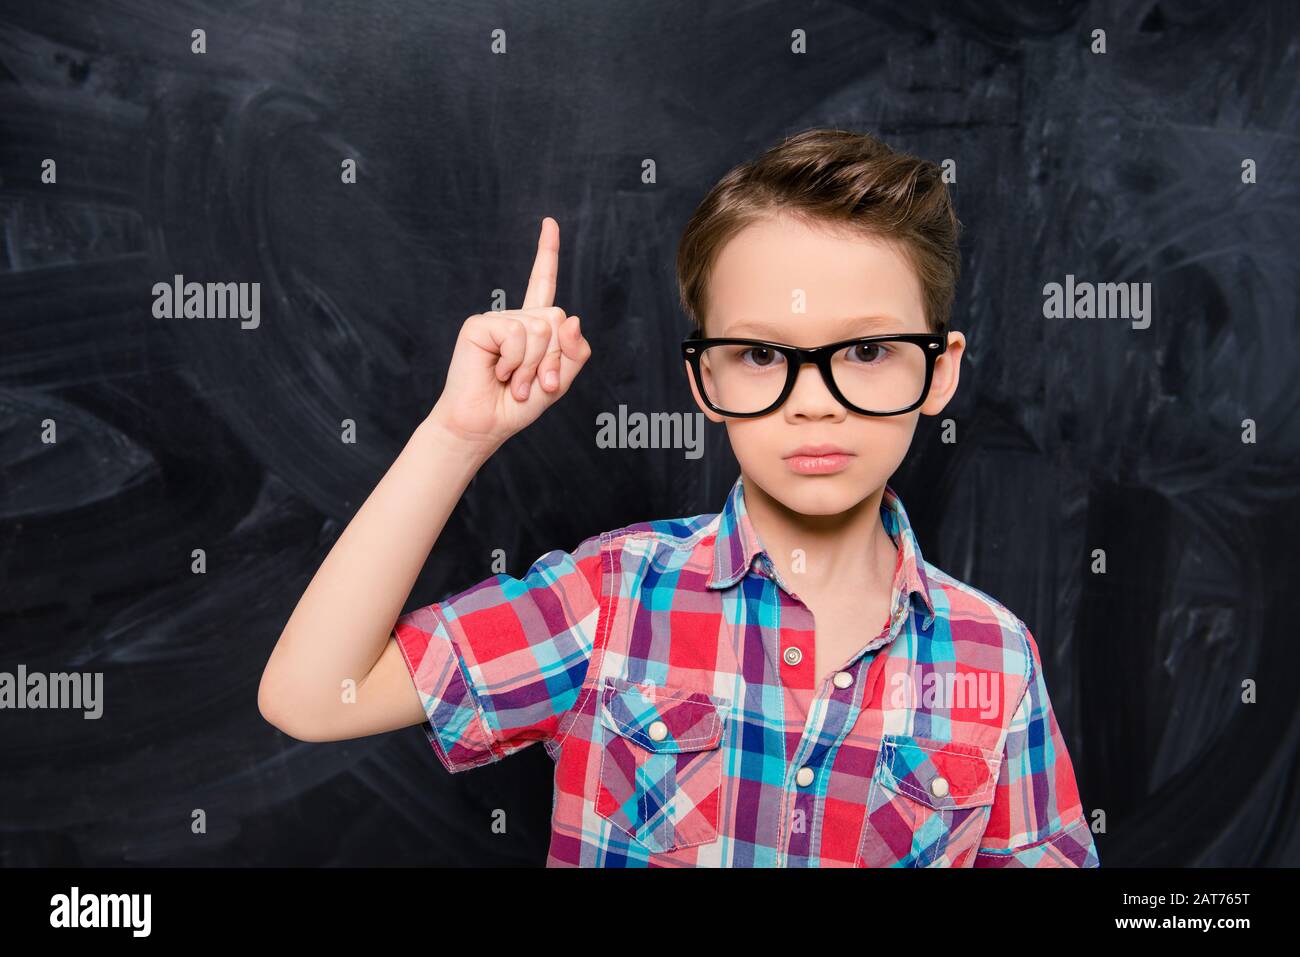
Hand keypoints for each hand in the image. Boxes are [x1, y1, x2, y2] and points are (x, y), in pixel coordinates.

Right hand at [427, 217, 591, 449]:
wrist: (484, 424)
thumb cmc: (517, 405)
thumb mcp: (560, 381)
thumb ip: (575, 351)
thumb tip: (570, 316)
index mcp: (533, 327)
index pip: (542, 283)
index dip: (546, 253)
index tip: (549, 222)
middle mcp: (514, 318)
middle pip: (556, 318)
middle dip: (553, 359)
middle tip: (536, 384)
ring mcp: (495, 320)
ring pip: (540, 329)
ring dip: (533, 366)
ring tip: (514, 382)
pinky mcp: (478, 326)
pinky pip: (516, 334)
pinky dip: (515, 361)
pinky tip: (498, 372)